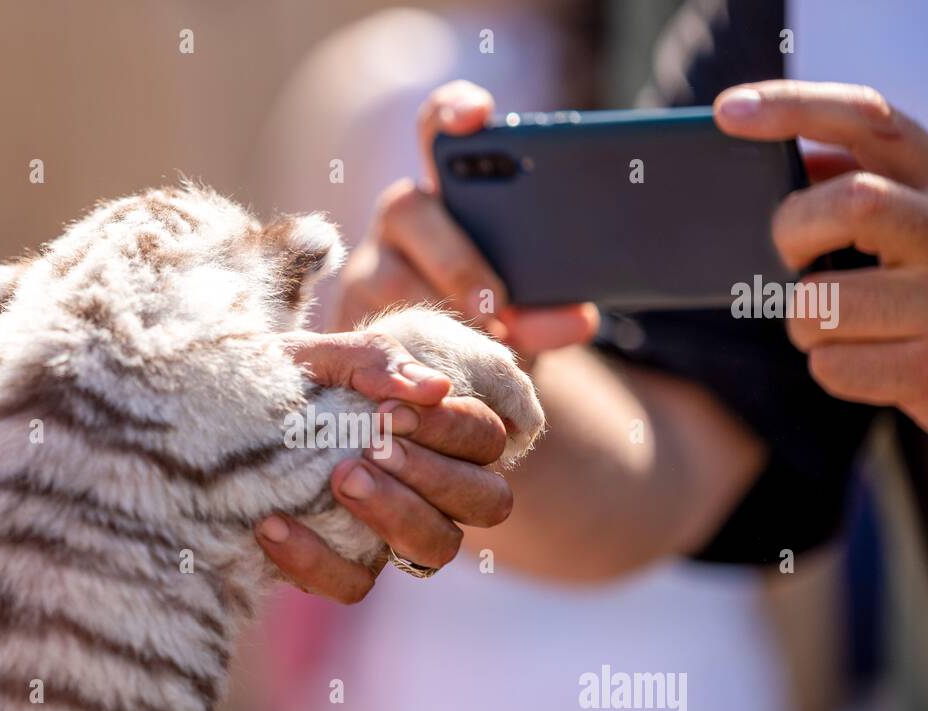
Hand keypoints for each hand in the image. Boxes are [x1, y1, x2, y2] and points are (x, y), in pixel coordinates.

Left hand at [255, 329, 515, 602]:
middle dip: (435, 475)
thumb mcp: (322, 356)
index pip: (486, 438)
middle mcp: (432, 489)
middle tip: (371, 448)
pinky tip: (271, 523)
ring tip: (340, 479)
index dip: (450, 430)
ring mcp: (393, 534)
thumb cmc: (289, 379)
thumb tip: (433, 387)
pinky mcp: (346, 568)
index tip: (388, 414)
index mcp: (439, 433)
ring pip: (437, 549)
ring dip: (396, 515)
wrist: (219, 422)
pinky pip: (353, 585)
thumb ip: (375, 359)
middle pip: (486, 501)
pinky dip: (313, 560)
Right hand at [337, 79, 598, 356]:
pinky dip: (411, 355)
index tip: (478, 115)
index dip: (451, 112)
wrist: (450, 381)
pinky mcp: (347, 320)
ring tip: (482, 352)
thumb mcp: (529, 311)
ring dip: (437, 316)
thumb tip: (581, 318)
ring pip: (387, 279)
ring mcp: (368, 267)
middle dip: (456, 259)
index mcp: (450, 193)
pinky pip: (370, 330)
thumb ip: (551, 308)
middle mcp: (402, 220)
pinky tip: (443, 378)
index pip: (438, 131)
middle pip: (408, 209)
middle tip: (496, 305)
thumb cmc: (493, 324)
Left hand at [716, 80, 927, 451]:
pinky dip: (831, 368)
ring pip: (816, 302)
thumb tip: (793, 162)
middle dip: (791, 234)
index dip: (794, 107)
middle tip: (795, 259)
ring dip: (806, 323)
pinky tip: (873, 363)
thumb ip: (877, 186)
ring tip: (847, 327)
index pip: (869, 119)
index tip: (730, 111)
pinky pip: (831, 367)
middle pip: (848, 203)